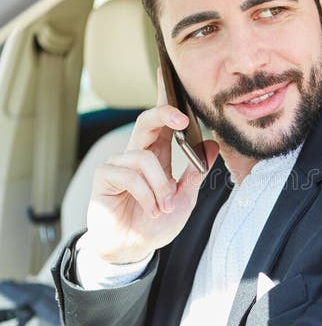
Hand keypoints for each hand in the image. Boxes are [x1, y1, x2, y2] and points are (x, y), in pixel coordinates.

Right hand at [85, 72, 218, 263]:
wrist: (133, 248)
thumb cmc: (156, 222)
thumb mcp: (185, 198)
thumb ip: (196, 172)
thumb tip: (213, 145)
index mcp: (157, 154)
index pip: (161, 121)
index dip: (165, 98)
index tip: (171, 76)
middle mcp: (137, 154)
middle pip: (146, 121)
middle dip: (164, 114)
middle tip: (182, 119)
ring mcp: (119, 165)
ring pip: (143, 158)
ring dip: (160, 186)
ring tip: (165, 207)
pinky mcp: (105, 178)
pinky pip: (128, 174)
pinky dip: (145, 194)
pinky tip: (151, 210)